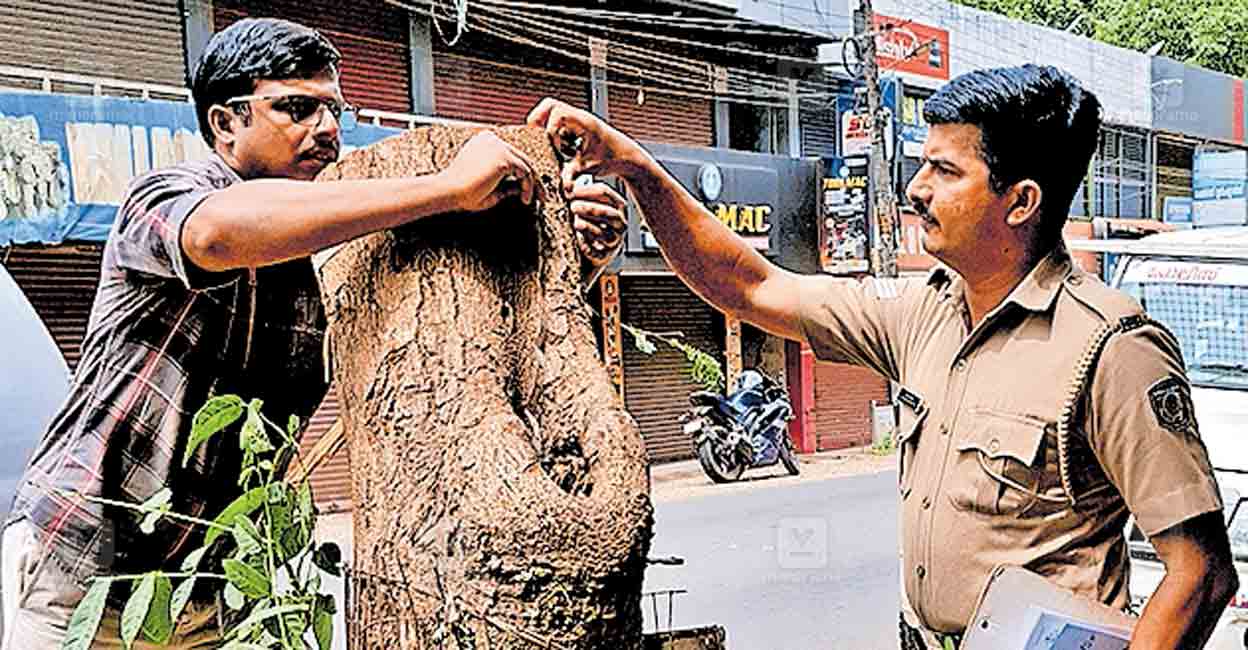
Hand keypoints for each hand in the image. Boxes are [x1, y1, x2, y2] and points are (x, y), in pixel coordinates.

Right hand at [441, 131, 538, 212]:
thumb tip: (521, 188)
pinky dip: (528, 187)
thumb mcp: (488, 187)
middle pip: (521, 157)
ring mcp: (498, 146)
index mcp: (484, 141)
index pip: (510, 155)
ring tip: (530, 200)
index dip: (521, 173)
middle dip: (532, 178)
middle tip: (541, 196)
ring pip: (526, 165)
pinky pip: (525, 172)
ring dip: (531, 184)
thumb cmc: (461, 191)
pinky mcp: (504, 158)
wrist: (448, 191)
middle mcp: (492, 139)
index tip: (526, 190)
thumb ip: (505, 185)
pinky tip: (524, 199)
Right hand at [526, 98, 646, 195]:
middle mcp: (580, 118)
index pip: (557, 113)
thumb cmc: (614, 159)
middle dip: (538, 120)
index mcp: (584, 122)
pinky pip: (558, 126)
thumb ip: (572, 175)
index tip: (555, 147)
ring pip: (552, 115)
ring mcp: (577, 121)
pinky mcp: (577, 128)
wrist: (628, 157)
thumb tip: (560, 185)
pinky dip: (556, 136)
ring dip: (548, 130)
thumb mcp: (590, 168)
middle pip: (549, 105)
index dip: (549, 130)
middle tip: (538, 138)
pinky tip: (566, 151)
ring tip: (558, 148)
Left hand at [570, 178, 626, 262]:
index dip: (586, 190)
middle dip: (588, 208)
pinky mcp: (604, 256)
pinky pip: (596, 252)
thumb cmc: (589, 221)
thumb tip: (565, 181)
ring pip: (605, 234)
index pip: (605, 192)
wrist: (593, 249)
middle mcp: (619, 223)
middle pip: (608, 212)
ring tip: (576, 222)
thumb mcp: (589, 203)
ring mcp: (614, 241)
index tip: (571, 190)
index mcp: (618, 206)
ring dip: (589, 227)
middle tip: (572, 206)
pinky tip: (579, 239)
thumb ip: (579, 191)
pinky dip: (587, 246)